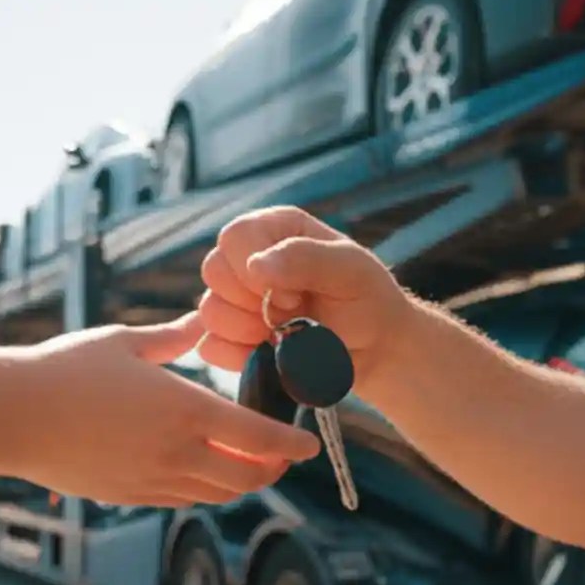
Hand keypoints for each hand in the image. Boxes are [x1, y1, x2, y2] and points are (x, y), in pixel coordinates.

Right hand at [20, 312, 321, 506]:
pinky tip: (200, 468)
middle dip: (272, 469)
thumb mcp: (127, 342)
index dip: (291, 445)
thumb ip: (174, 337)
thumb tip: (205, 319)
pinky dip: (203, 488)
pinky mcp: (128, 495)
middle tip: (282, 455)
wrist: (12, 417)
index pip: (259, 438)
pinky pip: (182, 498)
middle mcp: (176, 454)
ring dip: (239, 481)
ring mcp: (152, 481)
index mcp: (185, 412)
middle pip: (246, 478)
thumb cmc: (67, 370)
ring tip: (247, 462)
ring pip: (216, 494)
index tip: (309, 445)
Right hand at [197, 206, 413, 386]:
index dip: (254, 269)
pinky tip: (271, 351)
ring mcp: (237, 300)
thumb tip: (255, 265)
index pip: (234, 237)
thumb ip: (304, 258)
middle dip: (252, 300)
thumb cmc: (368, 301)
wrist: (376, 351)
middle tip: (294, 311)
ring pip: (210, 312)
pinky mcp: (233, 338)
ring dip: (249, 329)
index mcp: (274, 229)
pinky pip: (209, 346)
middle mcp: (249, 258)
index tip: (294, 293)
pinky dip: (238, 355)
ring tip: (287, 332)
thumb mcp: (350, 270)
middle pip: (213, 271)